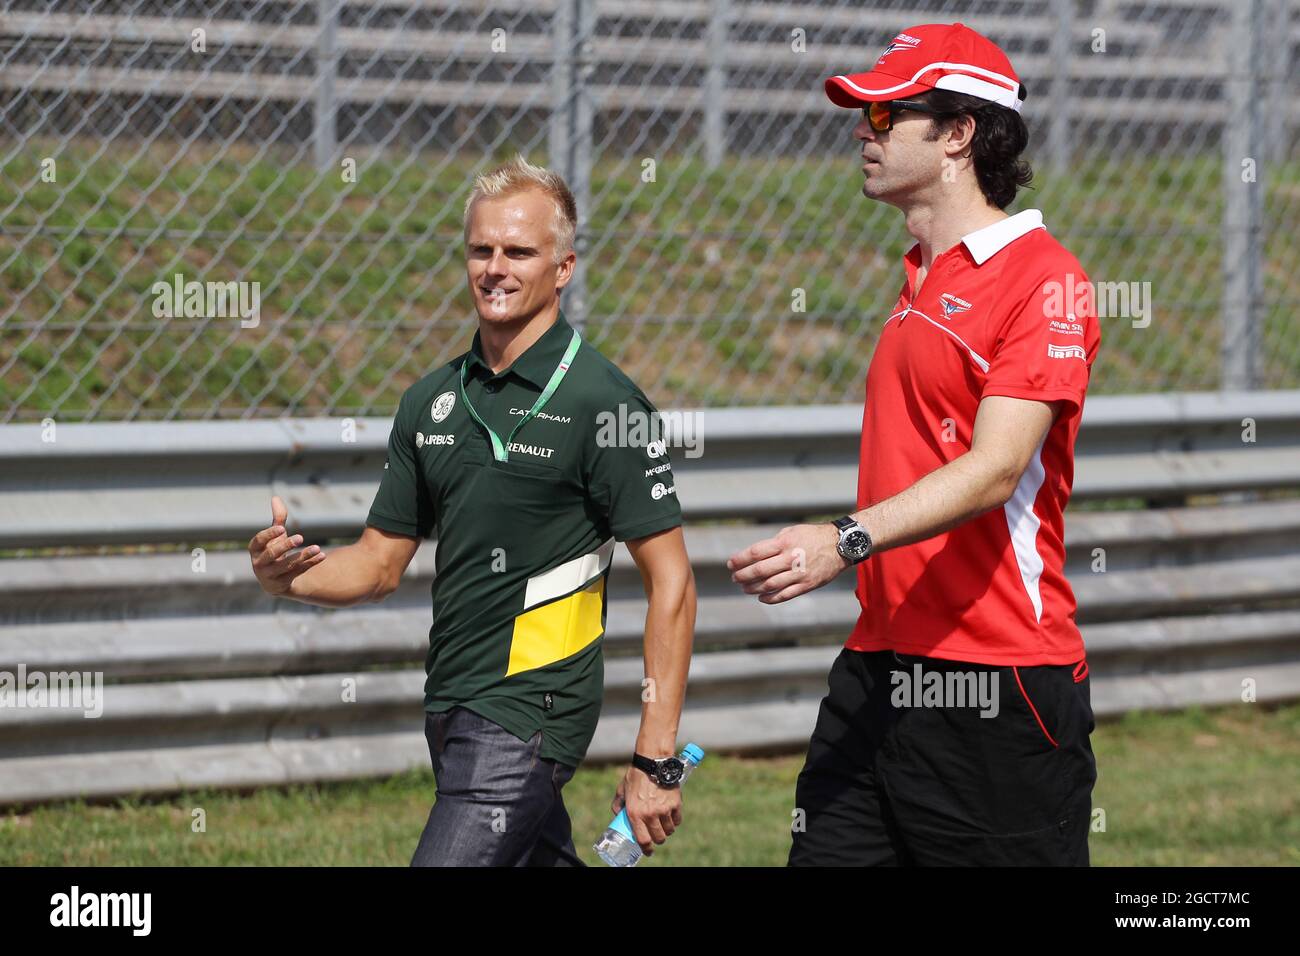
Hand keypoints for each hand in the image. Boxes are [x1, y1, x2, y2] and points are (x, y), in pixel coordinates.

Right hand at [248, 495, 325, 596]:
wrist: (276, 580)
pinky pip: (297, 573)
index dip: (269, 534)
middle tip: (301, 537)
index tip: (283, 528)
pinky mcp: (281, 585)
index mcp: (255, 549)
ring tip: (318, 547)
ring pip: (286, 566)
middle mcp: (258, 563)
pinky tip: (322, 556)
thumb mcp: (276, 537)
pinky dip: (310, 564)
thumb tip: (276, 498)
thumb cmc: (275, 552)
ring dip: (303, 556)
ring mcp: (269, 576)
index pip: (258, 541)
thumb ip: (277, 520)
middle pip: (271, 554)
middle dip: (286, 545)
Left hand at [611, 765, 682, 856]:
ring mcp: (664, 810)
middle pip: (658, 838)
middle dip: (657, 839)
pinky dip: (675, 821)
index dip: (646, 849)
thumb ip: (618, 804)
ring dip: (666, 830)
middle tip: (656, 835)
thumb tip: (618, 814)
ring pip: (669, 830)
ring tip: (663, 825)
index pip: (643, 840)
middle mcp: (650, 814)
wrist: (653, 762)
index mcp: (635, 813)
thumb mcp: (622, 790)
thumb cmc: (636, 775)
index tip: (648, 851)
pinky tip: (671, 817)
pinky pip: (677, 820)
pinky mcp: (675, 804)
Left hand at [726, 522, 847, 603]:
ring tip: (744, 588)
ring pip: (770, 585)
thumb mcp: (792, 532)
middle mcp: (791, 558)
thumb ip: (773, 544)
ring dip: (753, 588)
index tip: (730, 563)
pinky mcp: (807, 585)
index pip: (755, 552)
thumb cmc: (813, 536)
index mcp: (785, 542)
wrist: (841, 545)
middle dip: (743, 575)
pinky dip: (770, 598)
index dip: (740, 559)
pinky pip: (785, 595)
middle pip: (759, 570)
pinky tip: (761, 597)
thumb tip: (754, 556)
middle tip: (734, 578)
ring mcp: (799, 574)